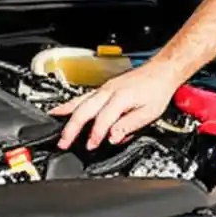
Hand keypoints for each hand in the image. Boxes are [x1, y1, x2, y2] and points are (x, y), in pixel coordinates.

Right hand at [49, 60, 182, 149]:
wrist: (161, 71)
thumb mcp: (150, 113)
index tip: (91, 145)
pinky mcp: (103, 88)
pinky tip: (62, 109)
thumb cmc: (157, 90)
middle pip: (85, 109)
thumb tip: (114, 137)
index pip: (103, 119)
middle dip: (72, 127)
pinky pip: (82, 96)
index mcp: (121, 98)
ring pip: (80, 101)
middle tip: (63, 142)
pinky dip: (70, 104)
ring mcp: (104, 88)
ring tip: (54, 124)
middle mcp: (109, 91)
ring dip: (66, 114)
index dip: (96, 134)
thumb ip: (129, 125)